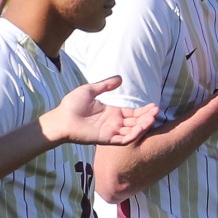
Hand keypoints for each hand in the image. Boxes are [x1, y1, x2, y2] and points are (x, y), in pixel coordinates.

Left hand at [41, 77, 159, 145]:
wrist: (61, 118)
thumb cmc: (72, 104)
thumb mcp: (90, 90)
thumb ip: (105, 85)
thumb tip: (120, 78)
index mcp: (112, 113)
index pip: (133, 113)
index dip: (143, 111)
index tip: (153, 105)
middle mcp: (114, 123)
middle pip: (136, 122)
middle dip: (147, 117)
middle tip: (156, 110)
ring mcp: (111, 132)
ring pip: (133, 131)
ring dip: (143, 125)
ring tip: (152, 117)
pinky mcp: (107, 139)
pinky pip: (124, 139)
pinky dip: (134, 134)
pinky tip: (141, 127)